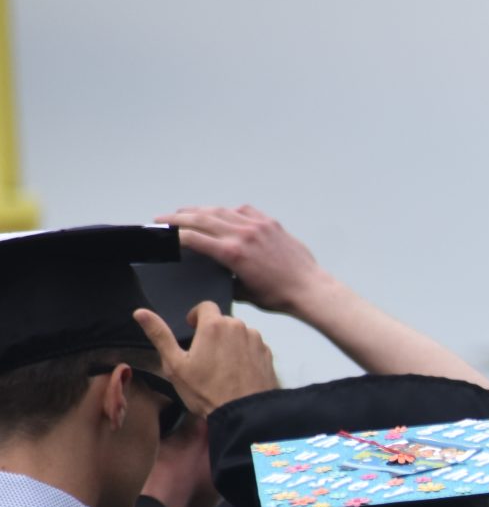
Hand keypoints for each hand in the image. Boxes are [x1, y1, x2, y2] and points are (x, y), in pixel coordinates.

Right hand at [134, 302, 279, 414]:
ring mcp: (256, 341)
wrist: (244, 413)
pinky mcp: (268, 354)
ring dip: (230, 343)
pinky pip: (253, 347)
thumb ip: (159, 335)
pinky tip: (236, 372)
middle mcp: (238, 327)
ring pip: (239, 333)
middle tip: (204, 355)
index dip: (196, 315)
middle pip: (223, 321)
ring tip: (221, 367)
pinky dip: (244, 354)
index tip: (192, 327)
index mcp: (214, 326)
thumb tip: (141, 313)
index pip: (205, 306)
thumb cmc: (207, 392)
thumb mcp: (175, 365)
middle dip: (213, 332)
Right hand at [156, 206, 324, 314]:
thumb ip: (223, 277)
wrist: (309, 289)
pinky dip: (228, 210)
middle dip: (178, 217)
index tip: (161, 232)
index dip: (173, 234)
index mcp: (232, 253)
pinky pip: (244, 210)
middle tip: (163, 218)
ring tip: (186, 212)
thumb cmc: (279, 296)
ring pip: (220, 211)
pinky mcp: (271, 224)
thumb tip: (212, 271)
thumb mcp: (243, 291)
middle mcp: (243, 234)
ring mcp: (257, 226)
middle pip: (201, 218)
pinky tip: (221, 213)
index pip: (193, 237)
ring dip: (200, 210)